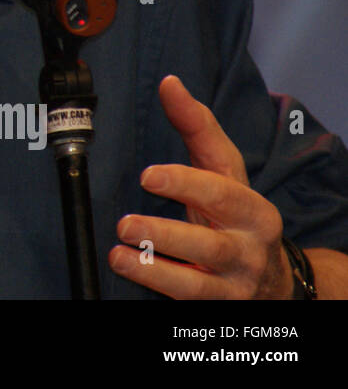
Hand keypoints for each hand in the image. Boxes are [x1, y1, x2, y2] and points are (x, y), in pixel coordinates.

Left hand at [108, 75, 291, 298]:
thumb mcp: (222, 169)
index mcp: (253, 210)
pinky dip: (156, 285)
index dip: (185, 183)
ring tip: (118, 253)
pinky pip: (186, 298)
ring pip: (196, 281)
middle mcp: (248, 248)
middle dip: (166, 234)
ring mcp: (234, 282)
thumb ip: (196, 127)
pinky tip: (128, 268)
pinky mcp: (217, 305)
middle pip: (210, 243)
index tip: (148, 175)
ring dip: (154, 269)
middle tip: (125, 223)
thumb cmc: (235, 211)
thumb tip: (169, 83)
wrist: (270, 276)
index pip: (221, 193)